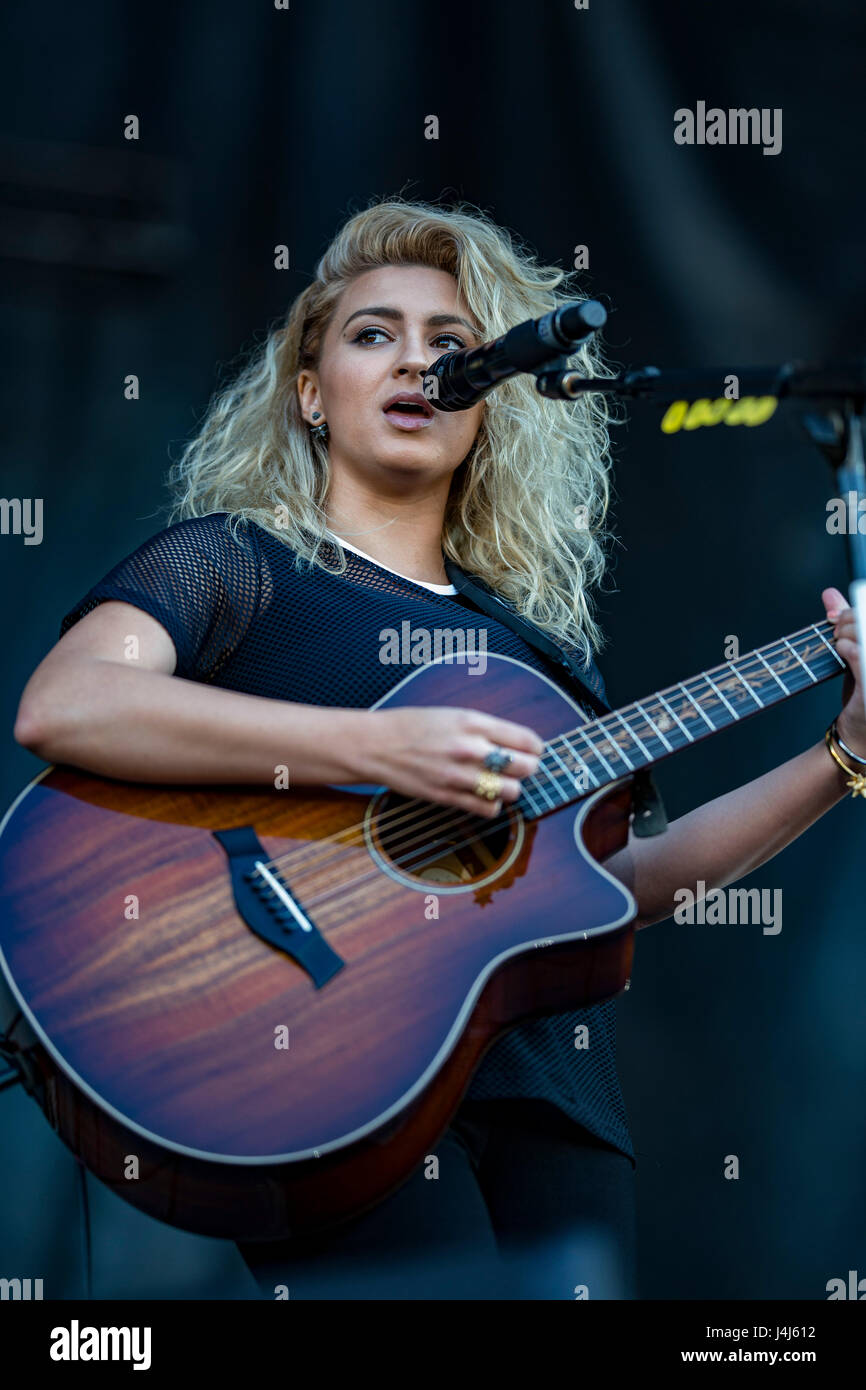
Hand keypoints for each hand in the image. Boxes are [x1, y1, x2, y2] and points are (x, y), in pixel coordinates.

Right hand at [355, 706, 543, 817]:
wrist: (376, 745)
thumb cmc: (413, 726)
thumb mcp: (453, 715)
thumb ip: (485, 729)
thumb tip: (516, 744)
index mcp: (473, 722)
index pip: (527, 740)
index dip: (535, 748)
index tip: (532, 751)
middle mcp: (470, 748)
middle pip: (526, 768)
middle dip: (527, 769)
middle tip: (517, 768)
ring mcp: (459, 775)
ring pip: (511, 792)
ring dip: (510, 789)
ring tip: (499, 783)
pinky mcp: (447, 797)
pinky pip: (487, 809)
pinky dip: (491, 805)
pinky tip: (482, 796)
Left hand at [822, 587, 865, 755]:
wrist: (860, 738)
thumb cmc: (862, 696)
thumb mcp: (856, 654)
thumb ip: (848, 623)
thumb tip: (829, 594)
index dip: (859, 608)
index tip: (837, 615)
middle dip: (850, 617)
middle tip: (834, 628)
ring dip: (848, 631)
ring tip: (837, 641)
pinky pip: (860, 654)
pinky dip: (846, 646)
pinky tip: (840, 652)